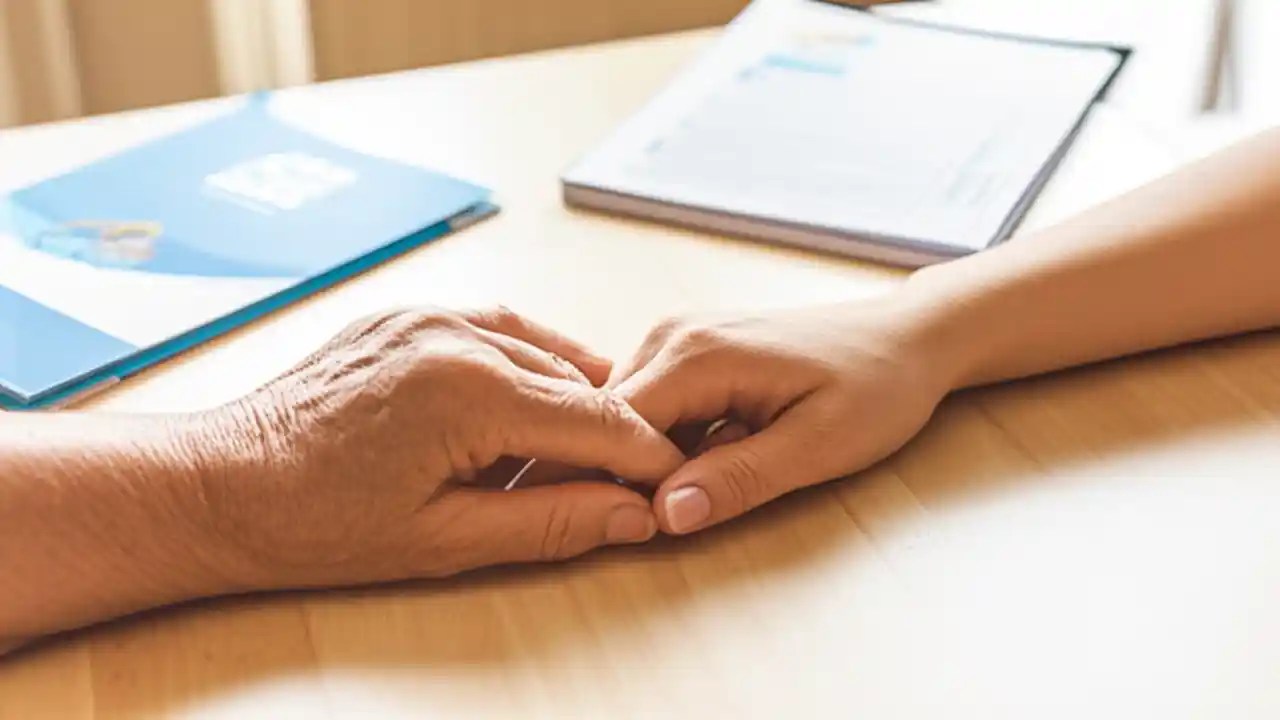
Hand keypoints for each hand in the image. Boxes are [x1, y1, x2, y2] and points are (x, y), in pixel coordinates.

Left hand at [195, 306, 684, 589]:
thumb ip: (550, 522)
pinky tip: (535, 393)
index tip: (671, 481)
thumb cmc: (313, 522)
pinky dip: (527, 361)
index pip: (596, 420)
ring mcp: (426, 316)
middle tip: (634, 478)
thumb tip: (631, 515)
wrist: (219, 484)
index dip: (644, 456)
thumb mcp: (443, 542)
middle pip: (575, 381)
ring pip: (540, 348)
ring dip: (572, 395)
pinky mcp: (405, 316)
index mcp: (469, 389)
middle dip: (613, 430)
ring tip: (587, 448)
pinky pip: (494, 326)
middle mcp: (453, 335)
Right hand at [612, 298, 957, 534]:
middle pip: (609, 422)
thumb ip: (737, 479)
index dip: (622, 483)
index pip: (613, 429)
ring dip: (654, 458)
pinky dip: (670, 441)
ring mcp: (679, 337)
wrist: (909, 339)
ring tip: (722, 467)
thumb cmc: (877, 387)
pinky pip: (653, 406)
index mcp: (696, 354)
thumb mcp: (818, 446)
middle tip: (696, 501)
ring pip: (626, 418)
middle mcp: (673, 334)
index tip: (657, 521)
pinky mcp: (689, 349)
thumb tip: (663, 515)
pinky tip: (718, 452)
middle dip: (633, 472)